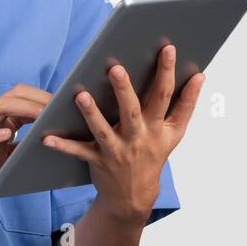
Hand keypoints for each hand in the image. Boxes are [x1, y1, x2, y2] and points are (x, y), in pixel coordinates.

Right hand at [0, 84, 50, 210]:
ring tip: (42, 115)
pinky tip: (7, 135)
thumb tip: (52, 142)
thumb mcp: (7, 156)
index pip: (21, 98)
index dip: (43, 98)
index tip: (63, 103)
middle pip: (13, 95)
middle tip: (58, 106)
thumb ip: (23, 145)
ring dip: (23, 108)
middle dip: (37, 97)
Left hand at [42, 45, 202, 221]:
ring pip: (102, 130)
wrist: (135, 197)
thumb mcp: (175, 134)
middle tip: (115, 68)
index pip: (164, 95)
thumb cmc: (154, 156)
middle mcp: (138, 138)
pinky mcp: (97, 160)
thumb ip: (187, 104)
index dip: (168, 72)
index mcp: (158, 127)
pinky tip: (46, 137)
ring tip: (80, 95)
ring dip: (91, 113)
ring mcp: (116, 150)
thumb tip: (200, 75)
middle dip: (124, 89)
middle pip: (132, 110)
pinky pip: (77, 152)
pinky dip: (62, 145)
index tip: (168, 48)